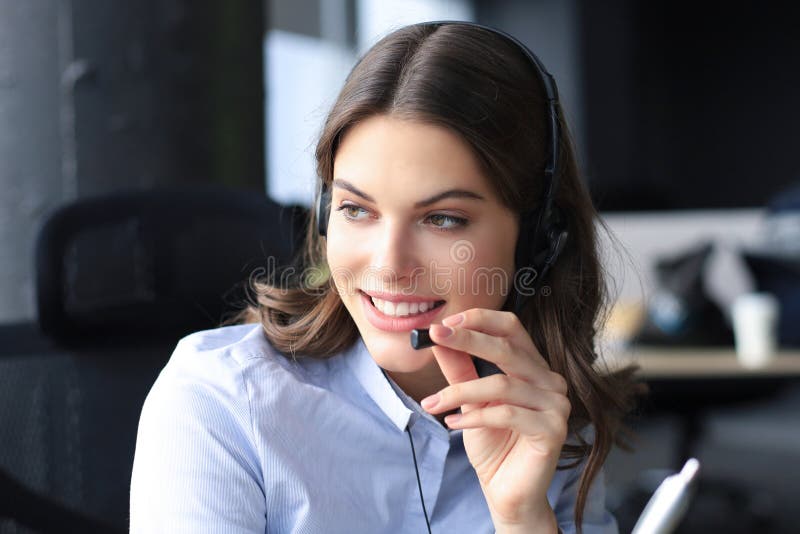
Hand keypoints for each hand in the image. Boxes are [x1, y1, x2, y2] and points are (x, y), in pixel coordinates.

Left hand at [423, 308, 569, 531]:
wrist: (506, 491)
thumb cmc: (492, 443)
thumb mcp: (469, 400)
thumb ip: (460, 368)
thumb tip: (438, 337)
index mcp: (534, 367)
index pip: (511, 328)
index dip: (479, 320)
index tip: (444, 324)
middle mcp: (550, 381)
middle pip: (508, 348)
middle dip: (468, 340)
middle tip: (435, 338)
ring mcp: (556, 405)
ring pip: (501, 385)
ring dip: (459, 392)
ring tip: (433, 403)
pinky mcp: (553, 430)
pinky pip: (507, 414)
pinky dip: (474, 417)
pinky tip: (453, 424)